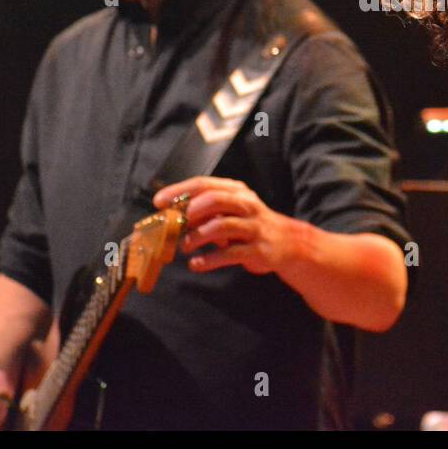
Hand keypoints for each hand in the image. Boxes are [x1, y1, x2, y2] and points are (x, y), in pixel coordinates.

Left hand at [153, 176, 303, 275]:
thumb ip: (205, 213)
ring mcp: (254, 227)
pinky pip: (230, 254)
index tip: (159, 202)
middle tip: (174, 224)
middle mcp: (247, 205)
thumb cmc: (251, 226)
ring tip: (185, 246)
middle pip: (216, 200)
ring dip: (198, 236)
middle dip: (191, 211)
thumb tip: (172, 216)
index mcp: (237, 191)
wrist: (288, 244)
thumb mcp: (230, 213)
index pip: (205, 184)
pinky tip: (196, 265)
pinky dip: (209, 260)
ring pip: (222, 226)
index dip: (180, 191)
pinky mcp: (258, 249)